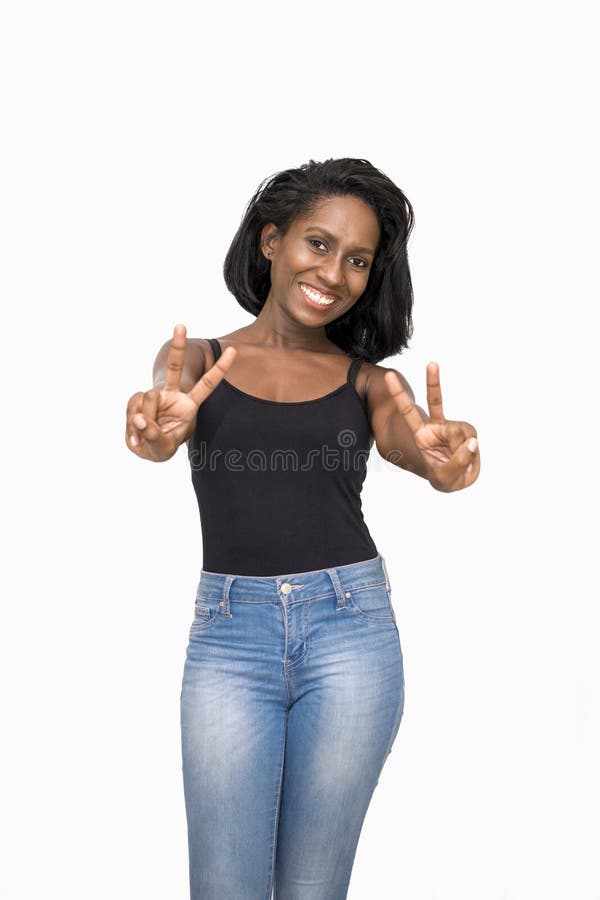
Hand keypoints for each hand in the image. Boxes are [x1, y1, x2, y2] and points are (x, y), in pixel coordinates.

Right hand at [125, 324, 236, 461]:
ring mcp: (155, 397)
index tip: (233, 350)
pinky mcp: (138, 401)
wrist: (144, 447)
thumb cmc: (161, 445)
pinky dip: (131, 423)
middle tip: (181, 325)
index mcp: (189, 405)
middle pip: (175, 367)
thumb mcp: (164, 447)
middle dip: (178, 346)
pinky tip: (135, 433)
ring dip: (145, 421)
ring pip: (149, 398)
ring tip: (145, 434)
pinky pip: (133, 407)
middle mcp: (173, 395)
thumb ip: (155, 435)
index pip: (207, 384)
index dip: (220, 368)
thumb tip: (140, 419)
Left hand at [383, 361, 479, 491]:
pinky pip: (471, 433)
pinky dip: (472, 447)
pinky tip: (469, 454)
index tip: (389, 376)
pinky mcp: (466, 432)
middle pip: (435, 402)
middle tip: (432, 363)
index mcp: (420, 436)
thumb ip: (456, 462)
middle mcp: (434, 427)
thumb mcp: (445, 479)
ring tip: (459, 460)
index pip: (407, 412)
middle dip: (433, 381)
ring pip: (459, 432)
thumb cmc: (446, 478)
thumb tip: (471, 441)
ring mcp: (452, 428)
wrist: (458, 479)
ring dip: (463, 450)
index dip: (399, 394)